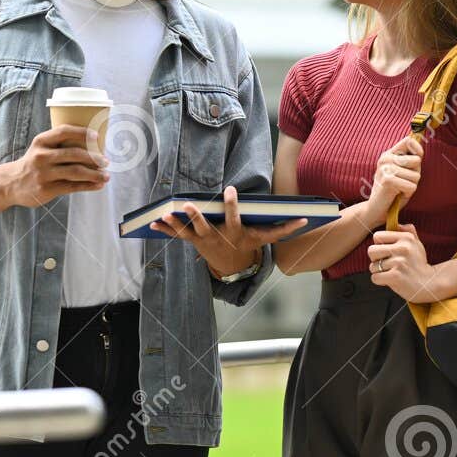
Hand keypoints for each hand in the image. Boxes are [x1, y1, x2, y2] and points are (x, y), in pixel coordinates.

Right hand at [3, 123, 108, 207]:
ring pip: (76, 172)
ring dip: (95, 174)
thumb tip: (93, 145)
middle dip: (94, 158)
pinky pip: (72, 187)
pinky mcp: (47, 189)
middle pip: (74, 154)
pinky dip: (88, 186)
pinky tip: (98, 185)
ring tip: (106, 176)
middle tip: (106, 161)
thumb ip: (59, 144)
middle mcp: (41, 156)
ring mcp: (44, 173)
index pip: (64, 131)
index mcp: (41, 141)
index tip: (97, 137)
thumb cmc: (34, 163)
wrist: (11, 183)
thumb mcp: (40, 148)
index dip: (82, 132)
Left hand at [148, 185, 305, 277]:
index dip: (234, 205)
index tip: (231, 189)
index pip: (235, 217)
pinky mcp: (192, 242)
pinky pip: (176, 235)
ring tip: (162, 215)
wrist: (232, 267)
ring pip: (186, 232)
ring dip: (174, 224)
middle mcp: (217, 237)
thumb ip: (283, 229)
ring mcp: (202, 241)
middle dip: (197, 216)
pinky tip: (150, 224)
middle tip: (189, 204)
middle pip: (206, 226)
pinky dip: (163, 230)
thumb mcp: (265, 238)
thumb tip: (306, 220)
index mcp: (235, 233)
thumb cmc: (248, 244)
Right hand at [360, 132, 423, 226]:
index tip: (417, 162)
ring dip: (411, 186)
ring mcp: (385, 169)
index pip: (409, 141)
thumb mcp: (402, 172)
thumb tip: (420, 150)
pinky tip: (397, 195)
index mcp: (389, 154)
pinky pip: (412, 186)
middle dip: (415, 174)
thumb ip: (409, 161)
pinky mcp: (388, 180)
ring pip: (416, 175)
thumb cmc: (393, 192)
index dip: (418, 150)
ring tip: (399, 189)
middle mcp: (385, 159)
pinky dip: (408, 193)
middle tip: (403, 182)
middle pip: (416, 160)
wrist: (375, 209)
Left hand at [368, 223, 442, 302]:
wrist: (430, 284)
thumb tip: (397, 224)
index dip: (378, 245)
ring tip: (391, 273)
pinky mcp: (396, 276)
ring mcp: (399, 262)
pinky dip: (380, 281)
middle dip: (375, 259)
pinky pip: (375, 278)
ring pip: (373, 266)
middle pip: (371, 250)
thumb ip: (408, 232)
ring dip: (378, 272)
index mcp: (406, 238)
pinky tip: (390, 280)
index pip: (377, 236)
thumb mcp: (417, 244)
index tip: (386, 252)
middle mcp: (403, 248)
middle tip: (386, 264)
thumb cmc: (419, 264)